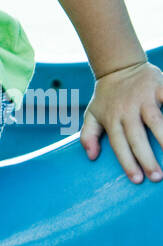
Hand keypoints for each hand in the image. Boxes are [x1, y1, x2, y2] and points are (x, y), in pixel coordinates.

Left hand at [80, 61, 162, 182]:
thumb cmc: (107, 97)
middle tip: (157, 177)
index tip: (137, 180)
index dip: (127, 163)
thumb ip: (88, 136)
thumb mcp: (92, 114)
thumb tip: (90, 156)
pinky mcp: (158, 87)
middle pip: (137, 137)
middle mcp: (127, 110)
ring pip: (156, 121)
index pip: (119, 144)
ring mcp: (144, 98)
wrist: (119, 65)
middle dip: (147, 159)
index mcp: (112, 118)